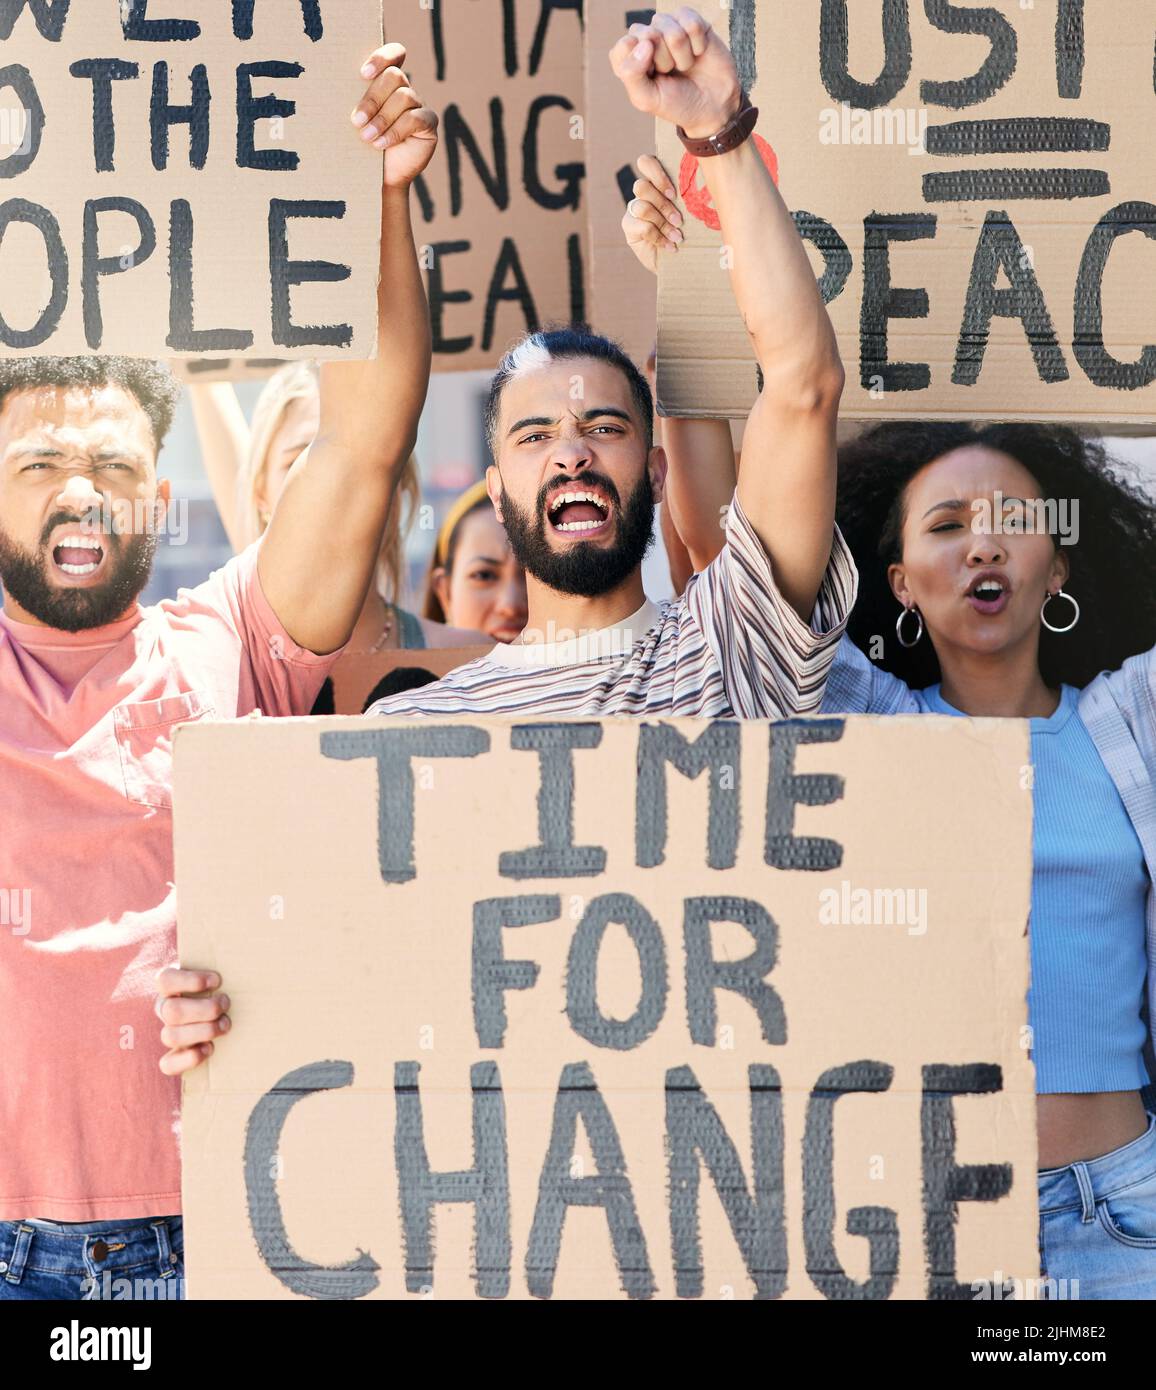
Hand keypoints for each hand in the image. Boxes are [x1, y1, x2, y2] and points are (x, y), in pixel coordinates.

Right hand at [156, 967, 229, 1076]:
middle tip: (226, 1003)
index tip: (218, 980)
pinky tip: (209, 1048)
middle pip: (171, 1011)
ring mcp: (169, 1031)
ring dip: (202, 1031)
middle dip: (204, 1010)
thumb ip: (226, 961)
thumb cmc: (223, 984)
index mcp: (170, 985)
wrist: (223, 1007)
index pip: (164, 980)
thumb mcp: (222, 968)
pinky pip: (167, 1064)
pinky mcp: (174, 1055)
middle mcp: (165, 1008)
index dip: (190, 981)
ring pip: (170, 1036)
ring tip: (225, 1024)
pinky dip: (188, 1059)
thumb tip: (251, 945)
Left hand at [351, 42, 438, 186]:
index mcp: (386, 82)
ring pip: (404, 97)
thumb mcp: (356, 121)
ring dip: (382, 118)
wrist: (379, 177)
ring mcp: (419, 106)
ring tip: (366, 137)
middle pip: (394, 76)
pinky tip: (381, 144)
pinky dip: (395, 131)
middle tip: (356, 120)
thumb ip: (354, 102)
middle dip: (373, 98)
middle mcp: (404, 90)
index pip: (394, 54)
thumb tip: (333, 85)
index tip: (363, 74)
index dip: (382, 57)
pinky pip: (414, 119)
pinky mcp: (428, 124)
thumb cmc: (362, 146)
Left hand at [609, 8, 741, 140]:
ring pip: (671, 29)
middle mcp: (647, 38)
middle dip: (663, 60)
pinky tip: (698, 53)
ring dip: (682, 54)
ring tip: (685, 65)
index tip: (653, 79)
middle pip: (648, 34)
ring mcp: (669, 27)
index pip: (624, 46)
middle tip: (671, 73)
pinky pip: (691, 23)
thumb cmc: (677, 103)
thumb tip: (644, 43)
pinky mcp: (691, 22)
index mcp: (630, 57)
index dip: (640, 63)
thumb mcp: (647, 99)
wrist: (713, 105)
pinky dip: (698, 44)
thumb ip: (631, 74)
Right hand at [623, 155, 683, 273]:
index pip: (646, 163)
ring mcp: (634, 208)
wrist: (678, 258)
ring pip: (641, 207)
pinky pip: (641, 227)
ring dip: (662, 223)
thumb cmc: (690, 232)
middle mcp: (644, 192)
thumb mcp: (694, 211)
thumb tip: (708, 184)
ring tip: (677, 236)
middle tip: (678, 219)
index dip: (657, 176)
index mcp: (658, 181)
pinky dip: (658, 238)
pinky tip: (670, 246)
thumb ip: (693, 196)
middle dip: (661, 204)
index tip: (674, 195)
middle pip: (641, 186)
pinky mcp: (629, 226)